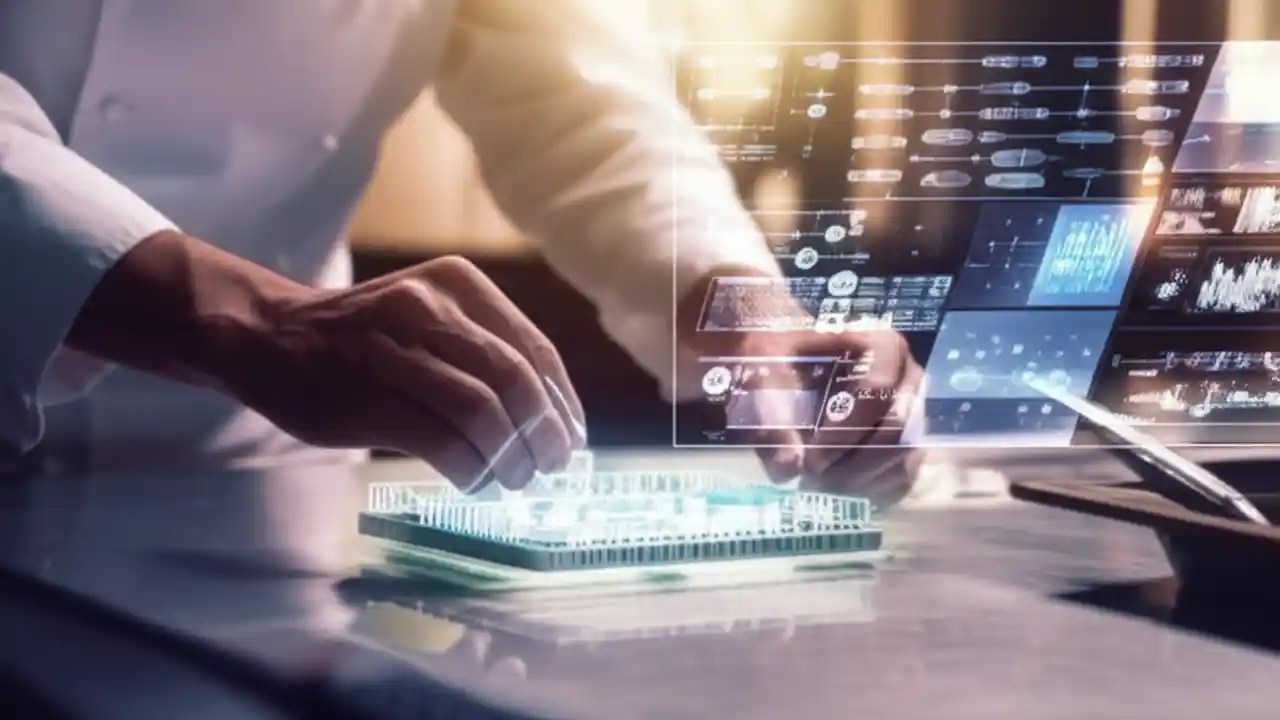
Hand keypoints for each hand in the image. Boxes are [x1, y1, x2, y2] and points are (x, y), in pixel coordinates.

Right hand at [67, 232, 584, 490]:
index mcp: (459, 284)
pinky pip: (442, 441)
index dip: (562, 403)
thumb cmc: (365, 335)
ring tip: (512, 480)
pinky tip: (474, 482)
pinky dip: (471, 470)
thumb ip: (484, 348)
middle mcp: (431, 307)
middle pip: (516, 381)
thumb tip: (552, 415)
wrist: (268, 335)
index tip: (571, 438)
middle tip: (548, 468)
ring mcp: (396, 350)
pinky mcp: (368, 397)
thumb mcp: (430, 312)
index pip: (535, 350)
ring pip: (483, 412)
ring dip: (509, 458)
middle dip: (543, 434)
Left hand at [677, 265, 925, 504]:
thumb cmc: (781, 361)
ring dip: (858, 482)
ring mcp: (915, 415)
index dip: (844, 433)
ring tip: (816, 485)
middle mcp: (909, 380)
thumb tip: (788, 467)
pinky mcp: (909, 445)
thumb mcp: (766, 375)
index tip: (809, 461)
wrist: (787, 363)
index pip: (876, 392)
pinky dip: (870, 492)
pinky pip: (903, 479)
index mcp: (882, 348)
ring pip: (901, 460)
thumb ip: (772, 416)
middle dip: (850, 466)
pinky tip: (836, 491)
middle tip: (810, 480)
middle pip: (895, 433)